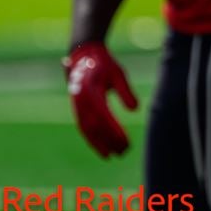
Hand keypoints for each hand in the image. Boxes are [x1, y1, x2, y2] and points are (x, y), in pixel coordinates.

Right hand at [63, 41, 138, 157]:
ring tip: (112, 156)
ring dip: (99, 144)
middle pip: (95, 126)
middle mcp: (81, 101)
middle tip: (123, 152)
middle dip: (108, 141)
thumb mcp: (118, 74)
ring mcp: (77, 106)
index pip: (104, 116)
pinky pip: (84, 127)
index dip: (114, 131)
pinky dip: (92, 139)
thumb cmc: (104, 64)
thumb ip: (125, 91)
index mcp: (91, 91)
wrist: (83, 55)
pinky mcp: (77, 109)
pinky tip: (102, 149)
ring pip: (87, 130)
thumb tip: (134, 110)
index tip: (126, 142)